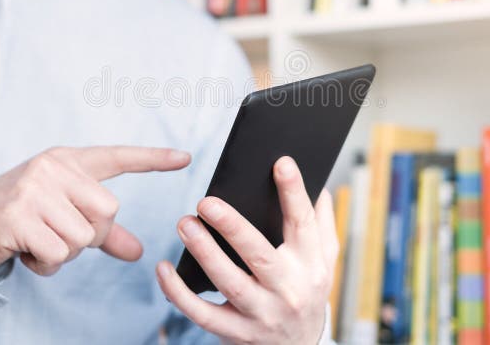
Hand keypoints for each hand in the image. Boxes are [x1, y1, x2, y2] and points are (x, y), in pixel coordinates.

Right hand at [0, 146, 190, 275]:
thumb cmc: (21, 218)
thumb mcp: (62, 216)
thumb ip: (101, 231)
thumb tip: (138, 251)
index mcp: (67, 161)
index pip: (118, 157)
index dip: (153, 160)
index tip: (186, 157)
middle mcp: (53, 167)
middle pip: (107, 212)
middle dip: (89, 235)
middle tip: (58, 233)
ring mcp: (34, 189)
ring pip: (83, 237)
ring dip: (64, 253)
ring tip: (38, 241)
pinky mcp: (17, 216)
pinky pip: (56, 254)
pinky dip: (45, 264)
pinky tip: (25, 251)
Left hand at [156, 156, 337, 344]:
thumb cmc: (307, 293)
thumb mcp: (325, 263)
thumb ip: (323, 224)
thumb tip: (321, 186)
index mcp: (310, 264)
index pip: (303, 223)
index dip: (293, 192)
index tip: (280, 162)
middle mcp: (288, 288)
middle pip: (259, 254)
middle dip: (232, 227)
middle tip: (206, 201)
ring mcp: (262, 314)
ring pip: (229, 282)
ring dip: (204, 253)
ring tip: (185, 224)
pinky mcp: (237, 333)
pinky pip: (203, 314)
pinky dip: (180, 293)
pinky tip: (164, 269)